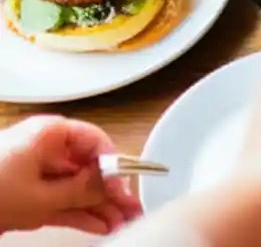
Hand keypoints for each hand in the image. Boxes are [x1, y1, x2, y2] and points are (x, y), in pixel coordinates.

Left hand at [0, 116, 140, 234]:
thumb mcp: (44, 196)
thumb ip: (83, 189)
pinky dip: (80, 213)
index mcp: (49, 134)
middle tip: (133, 209)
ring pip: (78, 187)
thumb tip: (113, 184)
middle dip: (111, 191)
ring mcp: (35, 172)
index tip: (126, 186)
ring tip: (123, 223)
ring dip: (100, 206)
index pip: (96, 141)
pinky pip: (62, 200)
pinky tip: (100, 226)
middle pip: (88, 167)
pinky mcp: (27, 193)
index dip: (115, 165)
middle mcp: (45, 148)